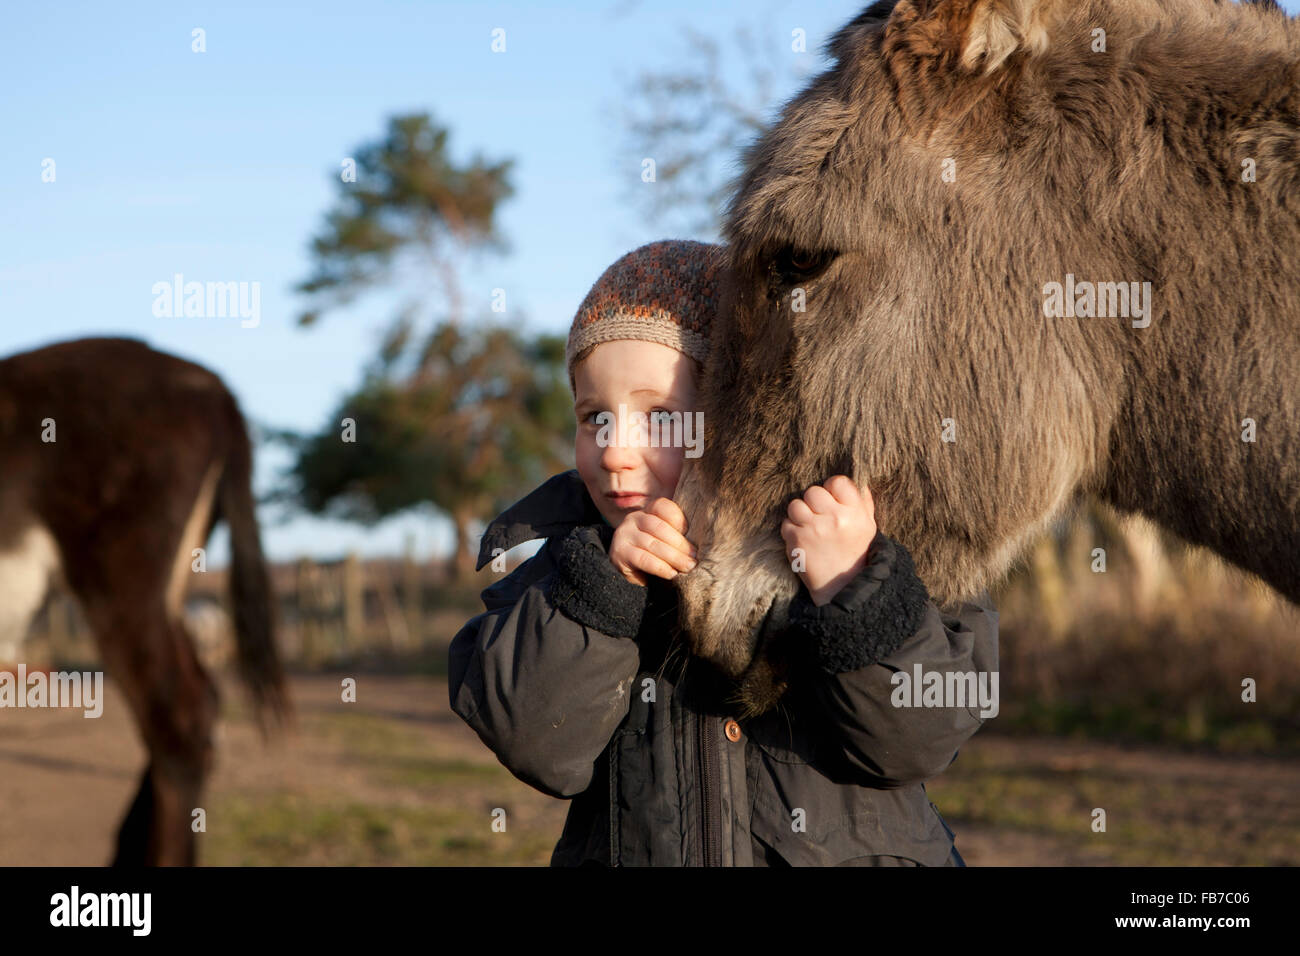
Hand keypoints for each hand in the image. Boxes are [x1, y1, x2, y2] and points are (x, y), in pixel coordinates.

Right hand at [608, 496, 698, 585]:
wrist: (630, 570)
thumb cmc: (655, 552)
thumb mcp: (666, 538)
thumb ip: (678, 534)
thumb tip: (699, 543)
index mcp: (647, 510)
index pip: (662, 507)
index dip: (678, 519)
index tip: (692, 533)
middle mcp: (633, 518)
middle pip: (658, 527)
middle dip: (680, 544)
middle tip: (694, 558)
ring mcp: (624, 535)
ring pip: (651, 544)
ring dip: (673, 557)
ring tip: (687, 567)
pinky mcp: (619, 553)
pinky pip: (642, 559)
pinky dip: (660, 567)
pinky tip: (671, 573)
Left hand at [781, 475, 877, 606]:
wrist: (842, 586)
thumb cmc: (855, 552)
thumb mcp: (868, 526)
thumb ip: (862, 501)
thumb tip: (856, 478)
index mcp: (855, 512)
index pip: (837, 481)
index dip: (831, 488)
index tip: (831, 500)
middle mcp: (835, 518)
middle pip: (813, 491)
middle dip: (813, 502)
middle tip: (818, 515)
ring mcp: (814, 529)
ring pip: (795, 505)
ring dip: (799, 515)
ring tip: (809, 526)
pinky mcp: (796, 540)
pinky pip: (786, 523)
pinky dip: (791, 531)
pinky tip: (803, 540)